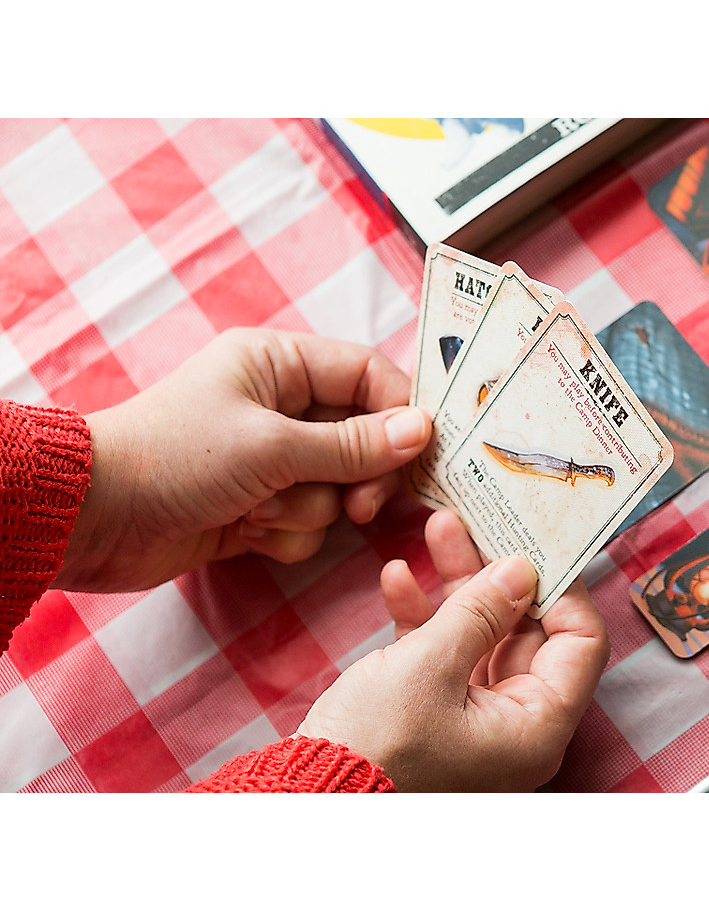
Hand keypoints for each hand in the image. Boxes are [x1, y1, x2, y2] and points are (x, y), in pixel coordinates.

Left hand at [58, 328, 430, 592]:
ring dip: (308, 509)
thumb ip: (354, 444)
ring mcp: (270, 460)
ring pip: (337, 488)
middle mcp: (281, 407)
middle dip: (358, 476)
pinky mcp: (258, 506)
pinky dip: (285, 534)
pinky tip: (246, 532)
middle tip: (359, 506)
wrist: (95, 520)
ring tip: (262, 511)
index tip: (423, 453)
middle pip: (363, 437)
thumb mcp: (273, 446)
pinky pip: (308, 523)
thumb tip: (423, 431)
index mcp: (280, 365)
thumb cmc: (176, 458)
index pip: (368, 374)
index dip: (401, 411)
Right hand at [296, 510, 609, 789]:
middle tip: (483, 522)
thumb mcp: (430, 663)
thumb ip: (481, 610)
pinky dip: (425, 616)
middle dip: (499, 572)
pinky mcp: (437, 713)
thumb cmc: (375, 744)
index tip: (538, 539)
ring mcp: (477, 719)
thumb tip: (522, 568)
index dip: (563, 586)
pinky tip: (397, 576)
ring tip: (437, 527)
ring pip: (483, 634)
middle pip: (528, 630)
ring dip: (458, 584)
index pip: (581, 643)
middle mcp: (517, 724)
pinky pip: (445, 655)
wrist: (305, 794)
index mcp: (538, 725)